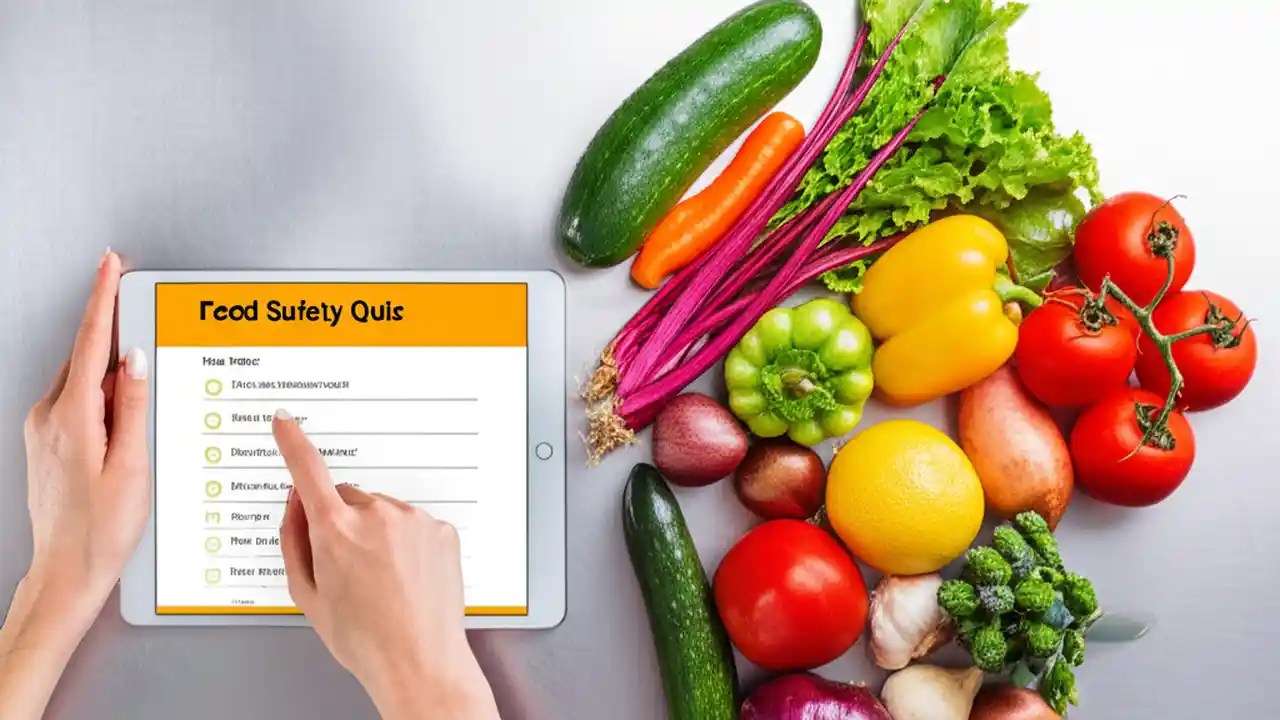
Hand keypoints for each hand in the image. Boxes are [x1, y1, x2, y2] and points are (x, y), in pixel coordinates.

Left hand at [1, 250, 149, 719]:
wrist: (66, 570)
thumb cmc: (102, 529)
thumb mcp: (133, 464)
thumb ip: (135, 406)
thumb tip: (136, 361)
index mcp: (71, 417)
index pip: (90, 343)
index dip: (102, 299)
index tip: (110, 266)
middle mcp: (49, 417)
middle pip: (88, 359)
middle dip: (119, 344)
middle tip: (150, 338)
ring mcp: (44, 429)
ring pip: (85, 382)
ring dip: (114, 380)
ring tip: (142, 412)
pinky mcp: (48, 442)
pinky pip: (79, 403)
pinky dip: (105, 401)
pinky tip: (126, 426)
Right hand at [272, 411, 497, 719]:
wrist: (418, 660)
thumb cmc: (362, 637)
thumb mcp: (307, 594)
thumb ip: (293, 540)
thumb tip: (296, 503)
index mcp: (336, 530)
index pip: (308, 472)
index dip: (293, 443)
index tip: (285, 421)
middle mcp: (377, 515)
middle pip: (347, 499)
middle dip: (342, 522)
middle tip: (349, 568)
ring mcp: (413, 520)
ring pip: (383, 512)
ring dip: (378, 534)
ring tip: (383, 581)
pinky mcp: (441, 529)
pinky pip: (414, 525)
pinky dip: (408, 543)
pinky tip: (407, 577)